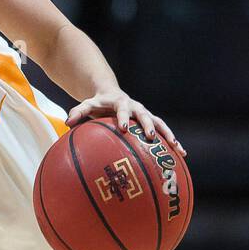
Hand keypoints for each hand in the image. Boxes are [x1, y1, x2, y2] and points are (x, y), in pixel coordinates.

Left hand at [66, 89, 185, 155]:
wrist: (111, 94)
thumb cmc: (97, 103)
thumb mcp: (87, 105)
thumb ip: (78, 112)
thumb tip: (67, 123)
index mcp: (120, 103)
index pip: (122, 109)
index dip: (123, 117)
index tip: (123, 128)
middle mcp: (136, 108)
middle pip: (145, 115)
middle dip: (148, 126)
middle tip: (151, 137)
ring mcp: (145, 115)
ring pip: (160, 124)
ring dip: (169, 136)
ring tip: (177, 149)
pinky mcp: (151, 122)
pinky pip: (164, 132)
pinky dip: (172, 142)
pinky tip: (181, 155)